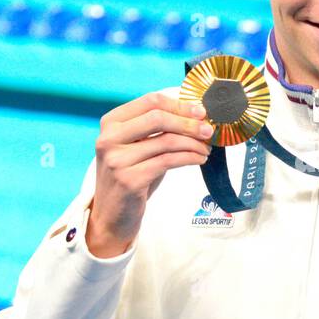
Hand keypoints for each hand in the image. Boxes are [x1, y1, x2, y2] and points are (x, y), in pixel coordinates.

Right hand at [86, 91, 213, 256]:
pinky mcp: (130, 179)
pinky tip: (199, 159)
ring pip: (166, 141)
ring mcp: (117, 160)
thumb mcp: (138, 148)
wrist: (112, 216)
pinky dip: (189, 157)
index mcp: (111, 123)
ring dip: (193, 143)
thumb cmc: (131, 176)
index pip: (149, 102)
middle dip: (188, 122)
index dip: (179, 105)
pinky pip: (168, 161)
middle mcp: (109, 139)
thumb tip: (195, 116)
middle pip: (158, 117)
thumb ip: (156, 130)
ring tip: (206, 148)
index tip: (201, 111)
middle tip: (208, 130)